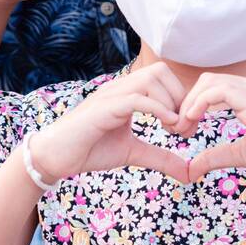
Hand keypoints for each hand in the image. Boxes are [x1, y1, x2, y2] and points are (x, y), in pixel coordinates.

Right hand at [30, 61, 192, 185]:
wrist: (55, 156)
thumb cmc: (90, 150)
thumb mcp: (133, 153)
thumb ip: (161, 158)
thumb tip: (190, 173)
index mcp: (127, 92)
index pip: (164, 77)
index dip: (182, 98)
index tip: (186, 126)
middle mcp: (119, 87)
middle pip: (161, 71)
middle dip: (179, 96)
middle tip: (182, 127)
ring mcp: (111, 95)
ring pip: (150, 79)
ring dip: (170, 103)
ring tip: (173, 130)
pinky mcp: (104, 108)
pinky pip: (136, 98)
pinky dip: (157, 108)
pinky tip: (167, 125)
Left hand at [179, 73, 245, 189]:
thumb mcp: (242, 154)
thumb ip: (217, 156)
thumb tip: (191, 167)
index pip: (213, 86)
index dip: (192, 103)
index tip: (182, 128)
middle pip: (208, 80)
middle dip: (187, 102)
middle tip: (179, 128)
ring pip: (212, 82)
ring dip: (191, 102)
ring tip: (184, 126)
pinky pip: (222, 91)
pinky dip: (201, 102)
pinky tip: (193, 119)